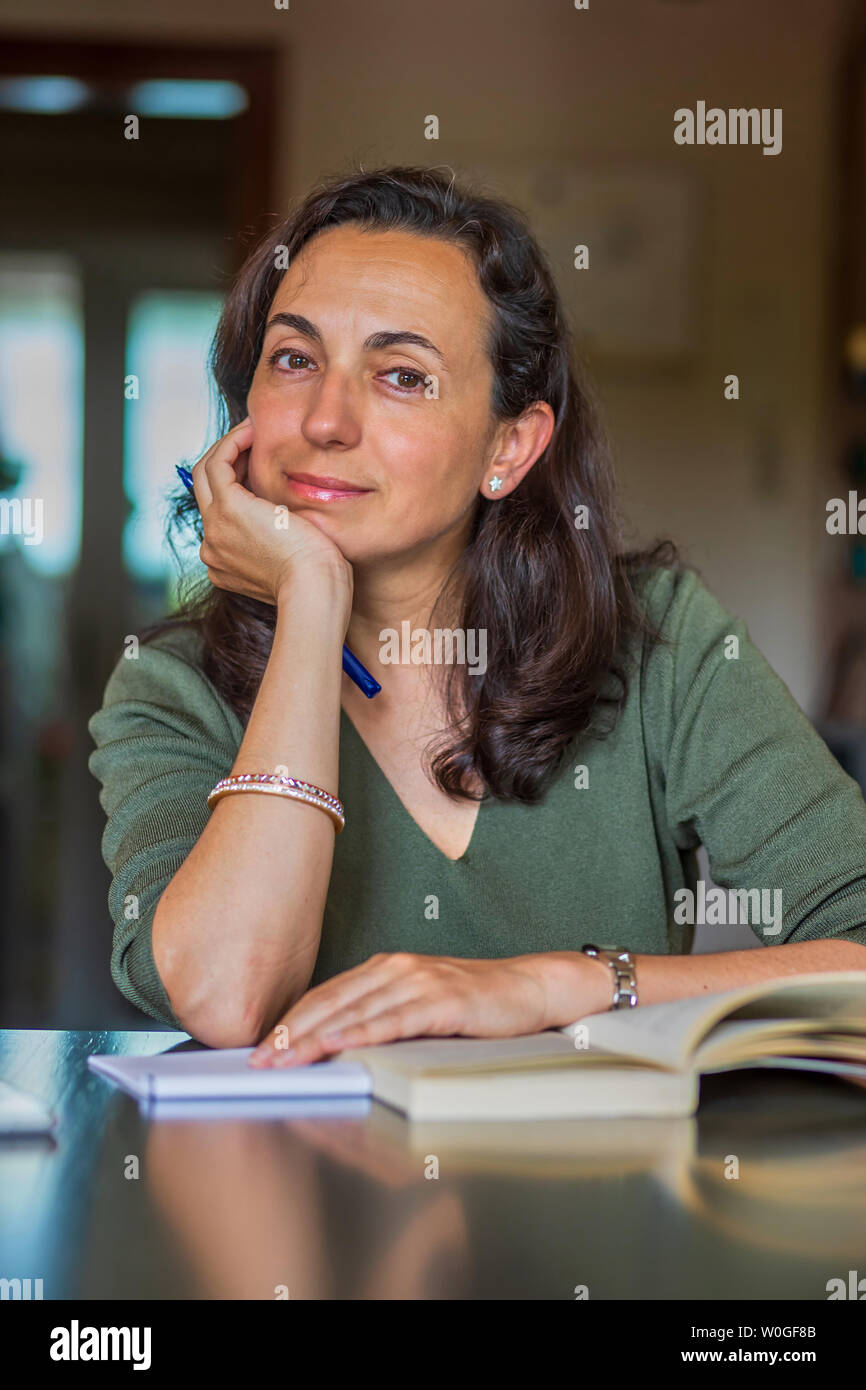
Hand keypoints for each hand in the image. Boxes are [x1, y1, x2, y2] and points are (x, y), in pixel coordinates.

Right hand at [191, 418, 352, 606]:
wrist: (314, 590)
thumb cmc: (318, 580)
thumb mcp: (294, 556)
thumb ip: (282, 537)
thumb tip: (288, 512)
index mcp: (225, 562)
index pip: (221, 511)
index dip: (237, 481)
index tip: (259, 463)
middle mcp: (212, 546)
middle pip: (207, 490)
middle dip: (228, 460)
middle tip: (253, 440)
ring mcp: (214, 528)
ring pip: (207, 473)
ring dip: (229, 446)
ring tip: (254, 430)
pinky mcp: (227, 509)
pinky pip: (217, 463)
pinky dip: (232, 442)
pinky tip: (253, 430)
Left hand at [248, 950, 610, 1066]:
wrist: (530, 988)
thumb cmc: (476, 1001)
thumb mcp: (419, 1003)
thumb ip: (382, 1013)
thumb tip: (336, 1042)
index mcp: (386, 967)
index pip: (326, 994)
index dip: (291, 1020)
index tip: (262, 1046)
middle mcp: (397, 968)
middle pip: (331, 1001)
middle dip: (290, 1032)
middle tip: (260, 1059)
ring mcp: (419, 981)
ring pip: (354, 1010)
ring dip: (314, 1036)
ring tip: (285, 1059)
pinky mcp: (442, 1000)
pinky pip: (392, 1019)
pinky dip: (359, 1032)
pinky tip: (335, 1043)